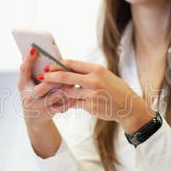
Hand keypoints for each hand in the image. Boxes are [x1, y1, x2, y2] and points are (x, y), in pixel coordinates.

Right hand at [17, 47, 75, 125]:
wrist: (35, 118)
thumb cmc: (35, 93)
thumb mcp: (30, 82)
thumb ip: (35, 69)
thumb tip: (43, 51)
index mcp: (22, 84)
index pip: (24, 69)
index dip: (29, 59)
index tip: (35, 48)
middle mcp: (28, 96)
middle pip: (42, 86)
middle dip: (54, 78)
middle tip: (64, 67)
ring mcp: (39, 106)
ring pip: (54, 96)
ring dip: (65, 88)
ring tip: (75, 80)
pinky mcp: (49, 112)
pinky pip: (62, 106)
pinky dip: (71, 99)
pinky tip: (77, 93)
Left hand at [40, 59, 154, 133]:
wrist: (129, 106)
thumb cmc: (115, 89)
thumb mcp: (104, 75)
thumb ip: (88, 72)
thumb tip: (68, 69)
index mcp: (97, 70)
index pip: (72, 64)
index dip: (58, 65)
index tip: (48, 66)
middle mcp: (94, 81)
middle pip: (66, 77)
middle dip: (51, 77)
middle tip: (41, 77)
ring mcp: (92, 95)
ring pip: (68, 92)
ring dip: (59, 92)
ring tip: (52, 92)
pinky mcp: (90, 107)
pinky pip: (75, 103)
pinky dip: (70, 103)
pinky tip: (66, 103)